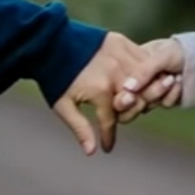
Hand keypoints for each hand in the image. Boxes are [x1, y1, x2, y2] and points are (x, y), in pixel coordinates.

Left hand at [52, 32, 146, 155]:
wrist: (49, 42)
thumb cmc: (54, 76)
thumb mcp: (63, 105)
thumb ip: (80, 128)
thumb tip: (91, 152)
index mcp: (101, 90)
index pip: (112, 121)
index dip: (108, 136)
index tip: (107, 147)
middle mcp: (116, 73)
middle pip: (137, 103)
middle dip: (128, 115)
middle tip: (119, 119)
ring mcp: (121, 56)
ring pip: (146, 81)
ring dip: (141, 94)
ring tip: (130, 102)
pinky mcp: (123, 43)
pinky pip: (143, 62)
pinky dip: (144, 74)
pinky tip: (136, 82)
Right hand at [113, 37, 184, 121]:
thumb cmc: (176, 51)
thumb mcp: (160, 56)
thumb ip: (144, 71)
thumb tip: (128, 88)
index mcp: (128, 67)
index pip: (118, 86)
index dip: (122, 92)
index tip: (130, 92)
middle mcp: (136, 82)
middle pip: (130, 101)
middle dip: (146, 93)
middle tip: (161, 80)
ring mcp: (149, 93)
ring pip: (147, 105)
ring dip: (160, 92)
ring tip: (172, 78)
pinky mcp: (163, 101)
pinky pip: (163, 104)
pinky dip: (172, 94)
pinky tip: (179, 82)